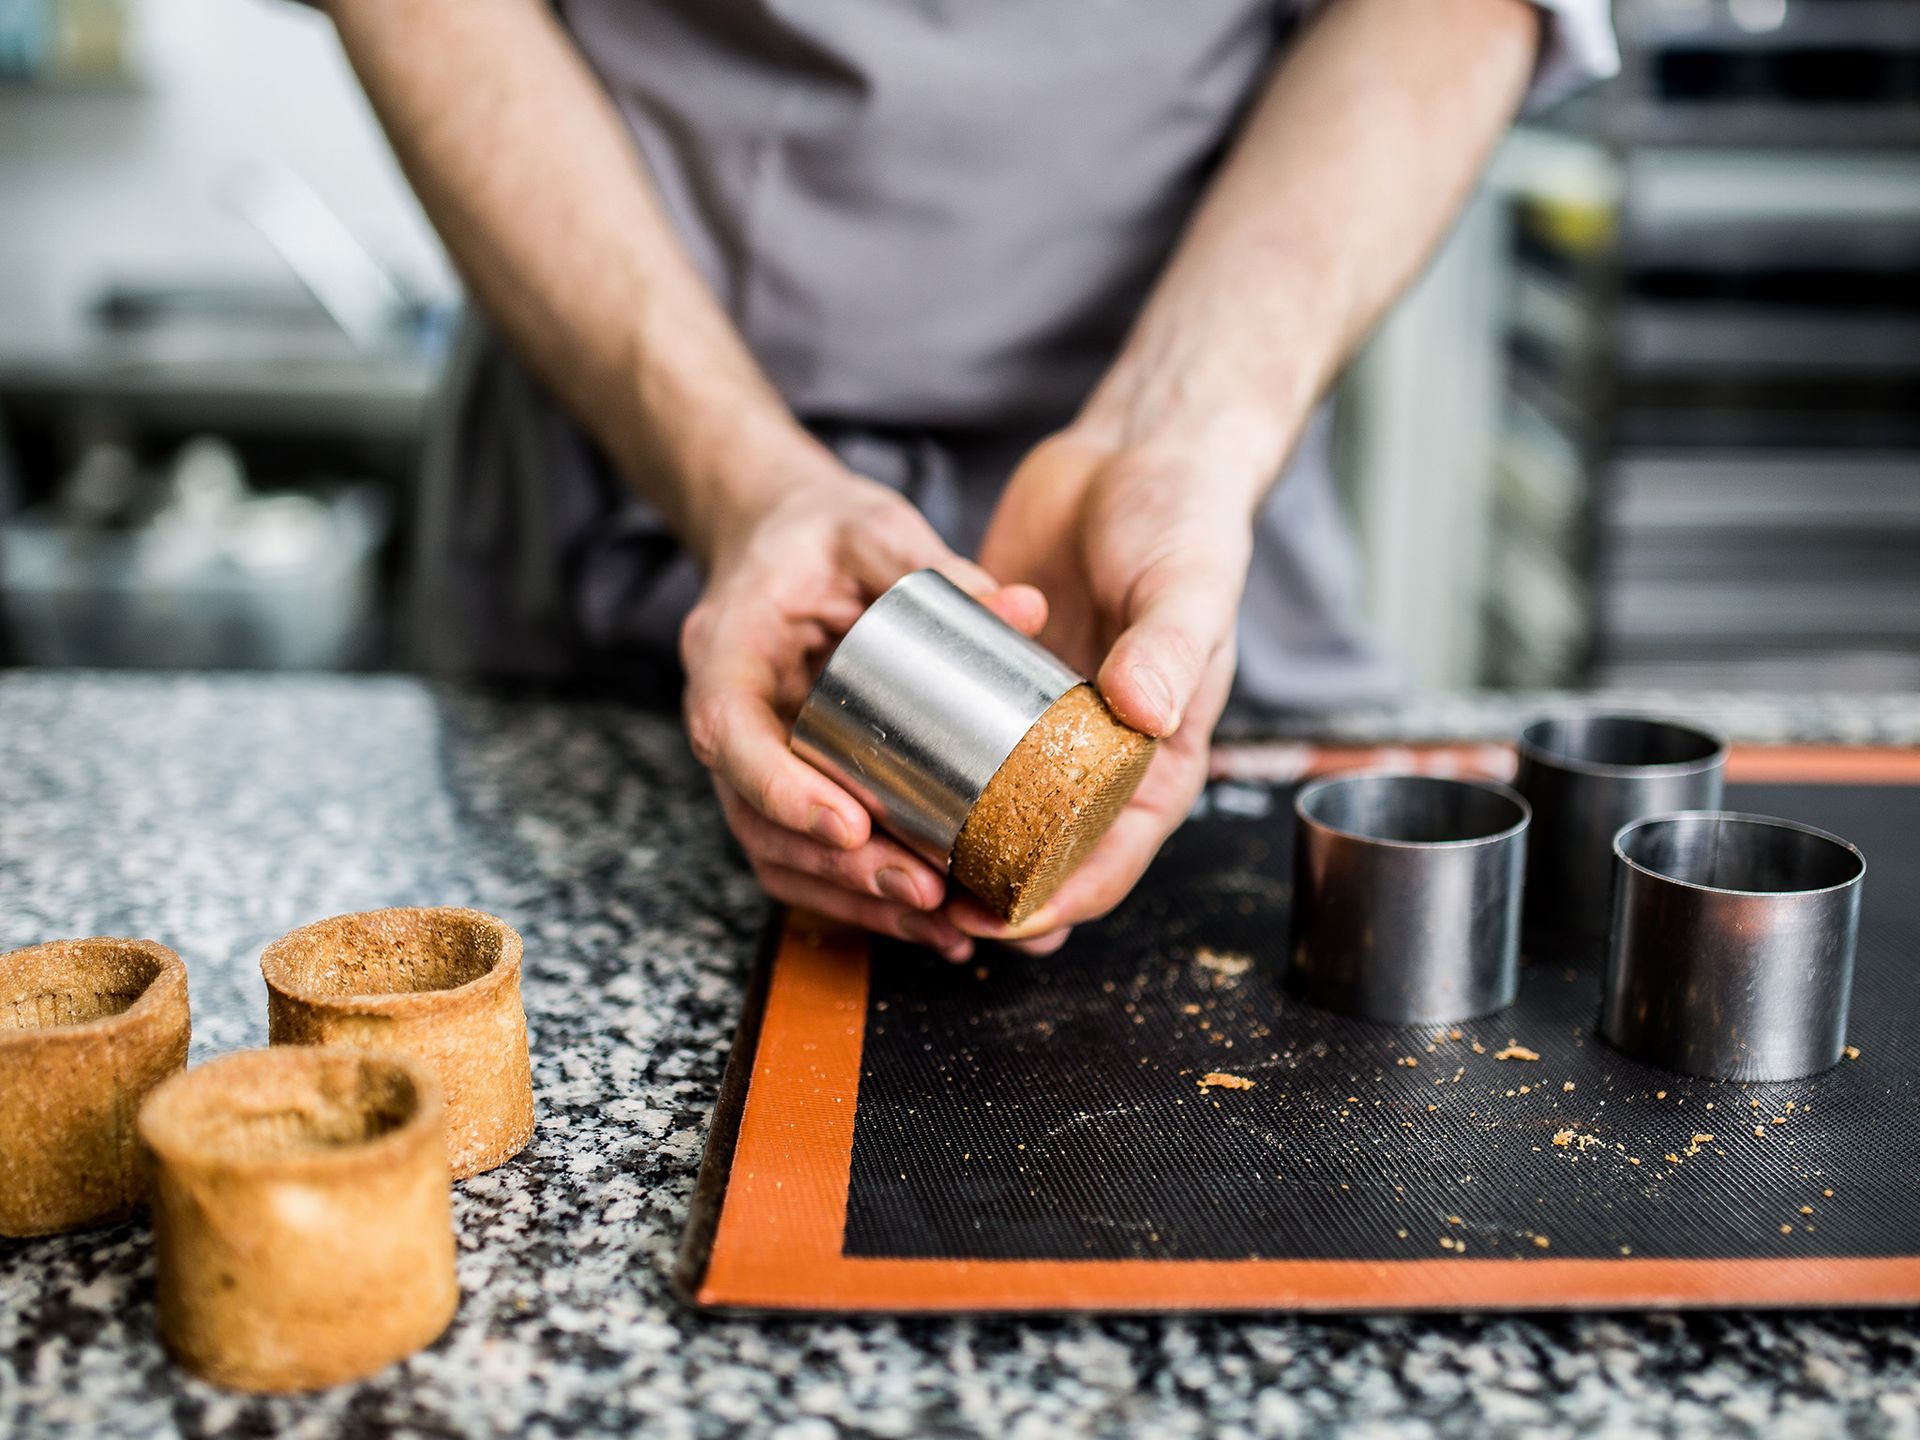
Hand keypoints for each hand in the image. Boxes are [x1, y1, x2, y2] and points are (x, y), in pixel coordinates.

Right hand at [682, 468, 1045, 961]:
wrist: (784, 541)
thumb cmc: (821, 531)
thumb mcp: (872, 527)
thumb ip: (933, 566)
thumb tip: (1023, 608)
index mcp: (725, 649)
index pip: (728, 733)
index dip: (781, 790)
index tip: (851, 824)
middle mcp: (725, 716)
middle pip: (755, 818)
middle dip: (839, 866)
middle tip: (923, 888)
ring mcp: (750, 761)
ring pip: (778, 856)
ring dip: (854, 899)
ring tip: (939, 923)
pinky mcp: (784, 787)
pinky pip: (807, 860)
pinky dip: (860, 899)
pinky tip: (930, 924)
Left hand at [947, 431, 1253, 951]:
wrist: (1138, 451)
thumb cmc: (1184, 521)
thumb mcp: (1187, 582)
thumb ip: (1169, 646)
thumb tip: (1141, 713)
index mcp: (1162, 753)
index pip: (1114, 855)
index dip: (1059, 899)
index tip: (999, 921)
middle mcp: (1106, 751)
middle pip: (1050, 850)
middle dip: (995, 893)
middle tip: (929, 910)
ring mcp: (1052, 720)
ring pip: (1002, 810)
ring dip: (957, 847)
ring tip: (895, 868)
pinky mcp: (1005, 682)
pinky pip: (968, 744)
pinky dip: (935, 778)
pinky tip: (883, 794)